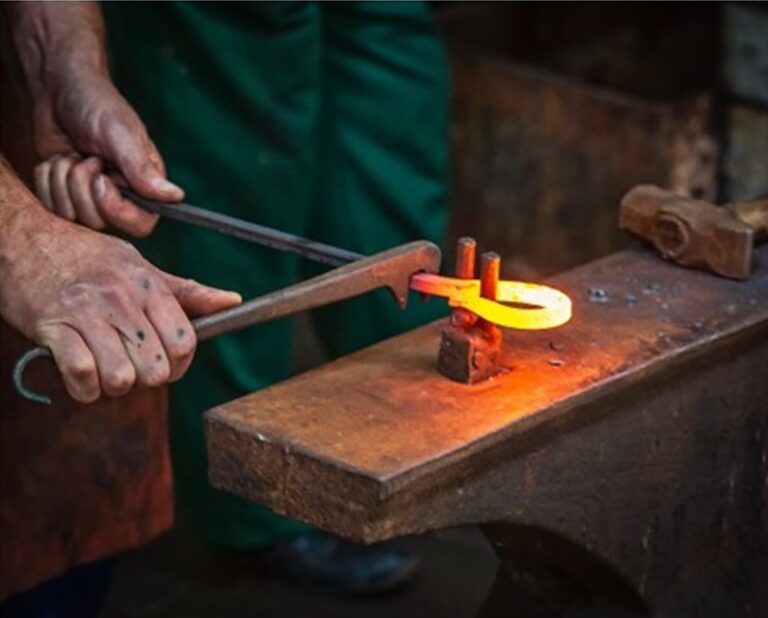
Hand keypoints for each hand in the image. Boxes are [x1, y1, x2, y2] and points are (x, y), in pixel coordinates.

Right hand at [1, 189, 241, 402]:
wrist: (25, 239)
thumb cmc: (88, 257)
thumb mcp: (141, 266)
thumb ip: (187, 292)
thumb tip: (233, 301)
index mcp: (148, 286)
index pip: (185, 342)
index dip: (180, 365)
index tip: (167, 365)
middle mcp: (122, 299)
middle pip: (156, 369)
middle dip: (146, 378)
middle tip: (131, 366)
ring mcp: (86, 313)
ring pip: (121, 379)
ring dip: (113, 385)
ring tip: (104, 368)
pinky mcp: (51, 328)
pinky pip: (82, 378)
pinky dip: (84, 388)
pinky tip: (82, 375)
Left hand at [7, 1, 181, 236]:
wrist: (57, 90)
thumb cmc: (96, 106)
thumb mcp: (121, 135)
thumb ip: (144, 170)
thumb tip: (176, 196)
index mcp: (144, 187)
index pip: (140, 225)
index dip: (116, 210)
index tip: (101, 179)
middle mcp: (120, 198)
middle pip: (99, 222)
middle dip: (82, 186)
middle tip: (87, 157)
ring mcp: (89, 199)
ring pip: (71, 216)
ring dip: (62, 180)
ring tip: (72, 155)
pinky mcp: (64, 195)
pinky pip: (50, 206)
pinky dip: (47, 179)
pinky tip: (58, 160)